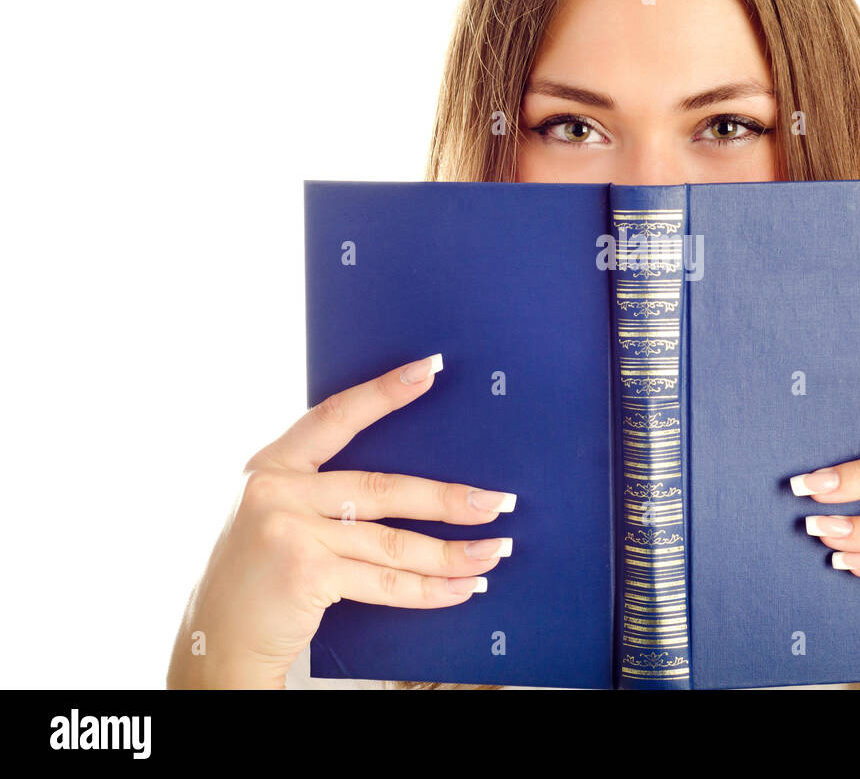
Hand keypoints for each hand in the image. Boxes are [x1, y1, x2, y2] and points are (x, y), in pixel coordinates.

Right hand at [166, 353, 516, 688]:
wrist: (215, 639)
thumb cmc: (258, 574)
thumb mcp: (275, 514)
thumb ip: (321, 491)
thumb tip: (412, 485)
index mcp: (272, 464)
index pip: (335, 415)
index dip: (384, 392)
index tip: (430, 369)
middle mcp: (277, 490)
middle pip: (383, 487)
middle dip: (448, 497)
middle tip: (498, 501)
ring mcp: (289, 531)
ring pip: (392, 541)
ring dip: (452, 551)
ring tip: (494, 551)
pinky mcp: (304, 572)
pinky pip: (384, 581)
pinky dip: (429, 589)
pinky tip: (462, 588)